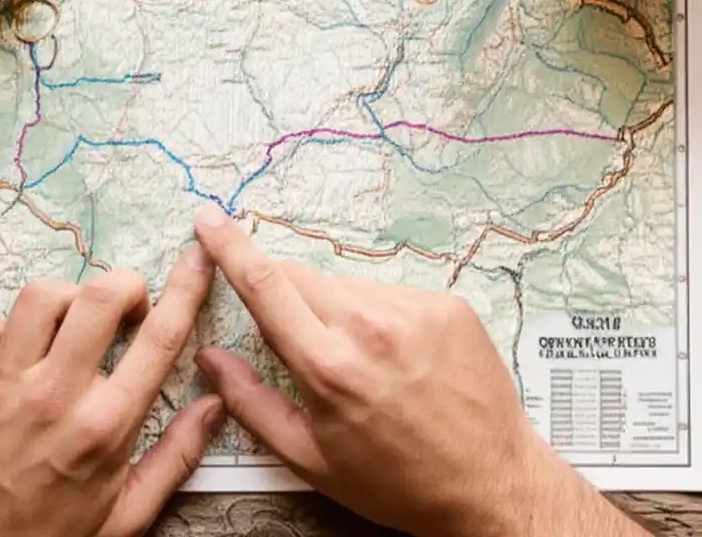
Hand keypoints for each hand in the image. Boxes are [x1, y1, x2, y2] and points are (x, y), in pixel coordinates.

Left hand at [0, 246, 224, 536]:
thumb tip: (215, 405)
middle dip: (124, 285)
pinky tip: (18, 354)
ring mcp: (0, 385)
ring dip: (67, 299)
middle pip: (100, 296)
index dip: (186, 289)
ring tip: (70, 325)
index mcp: (105, 428)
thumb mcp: (126, 515)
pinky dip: (10, 327)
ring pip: (41, 296)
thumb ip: (175, 457)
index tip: (198, 259)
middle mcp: (55, 397)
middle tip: (126, 305)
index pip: (159, 339)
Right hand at [192, 207, 648, 536]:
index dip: (229, 247)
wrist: (491, 483)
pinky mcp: (447, 305)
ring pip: (347, 286)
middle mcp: (372, 328)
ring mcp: (415, 310)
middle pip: (302, 278)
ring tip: (366, 366)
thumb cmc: (400, 482)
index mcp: (329, 367)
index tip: (209, 219)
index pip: (265, 287)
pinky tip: (400, 358)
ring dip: (338, 311)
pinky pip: (390, 293)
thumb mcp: (311, 459)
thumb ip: (251, 403)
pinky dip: (380, 317)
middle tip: (306, 346)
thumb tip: (211, 359)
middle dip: (287, 298)